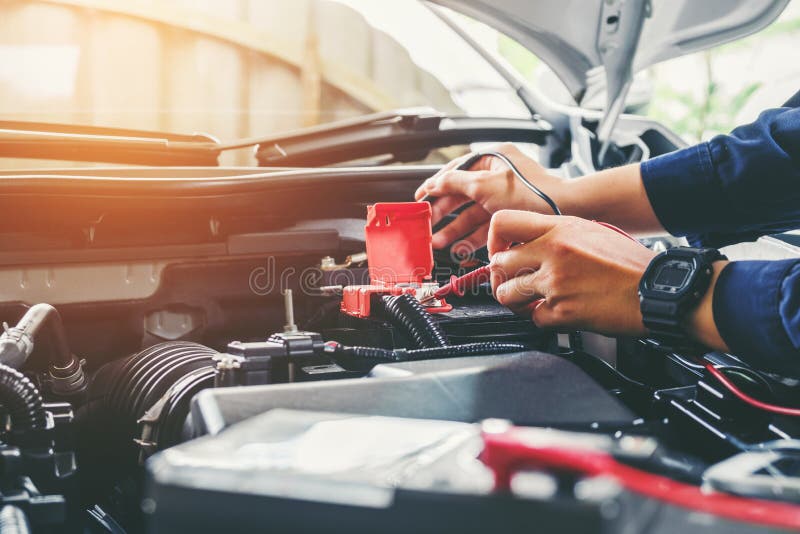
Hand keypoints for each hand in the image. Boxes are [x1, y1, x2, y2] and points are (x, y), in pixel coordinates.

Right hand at [414, 143, 566, 251]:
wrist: (565, 210)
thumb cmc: (532, 192)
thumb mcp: (484, 185)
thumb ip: (454, 182)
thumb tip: (434, 183)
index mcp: (493, 159)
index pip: (456, 170)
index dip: (435, 186)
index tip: (420, 199)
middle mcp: (498, 176)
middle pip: (462, 195)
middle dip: (443, 213)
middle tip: (427, 225)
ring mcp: (505, 197)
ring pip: (472, 214)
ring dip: (454, 229)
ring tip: (438, 242)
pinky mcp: (511, 216)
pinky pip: (486, 226)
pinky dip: (472, 237)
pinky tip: (460, 248)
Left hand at [487, 210, 655, 334]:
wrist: (657, 290)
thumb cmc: (631, 264)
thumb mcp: (590, 232)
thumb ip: (557, 234)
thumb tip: (530, 242)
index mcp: (559, 229)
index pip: (503, 223)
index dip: (494, 241)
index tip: (501, 252)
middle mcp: (552, 253)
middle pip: (498, 264)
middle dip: (505, 276)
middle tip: (517, 281)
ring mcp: (554, 283)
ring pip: (505, 294)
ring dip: (516, 300)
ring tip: (532, 300)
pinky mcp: (562, 312)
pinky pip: (533, 318)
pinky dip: (543, 319)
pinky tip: (557, 312)